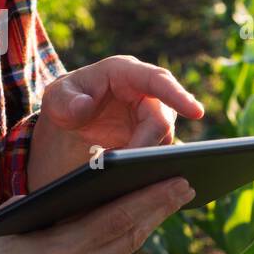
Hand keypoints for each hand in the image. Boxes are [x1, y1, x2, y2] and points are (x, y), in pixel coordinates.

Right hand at [0, 177, 195, 253]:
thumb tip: (95, 189)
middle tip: (186, 185)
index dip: (152, 199)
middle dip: (159, 209)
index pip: (117, 220)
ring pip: (122, 253)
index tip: (179, 180)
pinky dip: (124, 243)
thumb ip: (57, 205)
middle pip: (128, 238)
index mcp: (58, 253)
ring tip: (169, 200)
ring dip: (146, 226)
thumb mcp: (14, 215)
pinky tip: (138, 225)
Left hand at [28, 56, 203, 188]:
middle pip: (162, 120)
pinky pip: (158, 155)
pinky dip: (147, 167)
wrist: (68, 123)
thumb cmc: (65, 101)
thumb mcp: (55, 99)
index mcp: (126, 73)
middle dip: (149, 143)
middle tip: (131, 164)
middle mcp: (147, 94)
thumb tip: (84, 106)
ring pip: (164, 142)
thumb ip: (63, 100)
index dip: (179, 96)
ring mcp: (152, 118)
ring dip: (147, 158)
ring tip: (125, 175)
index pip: (158, 81)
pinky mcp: (153, 140)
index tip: (197, 112)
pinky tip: (133, 181)